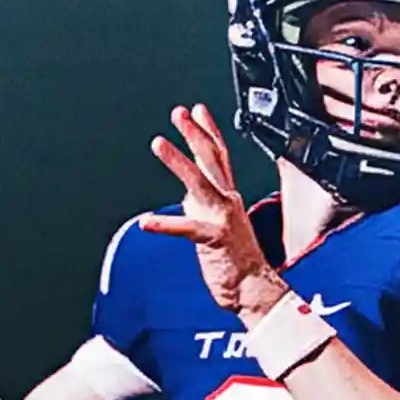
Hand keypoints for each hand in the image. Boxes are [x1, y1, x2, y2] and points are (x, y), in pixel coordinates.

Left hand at [139, 104, 286, 323]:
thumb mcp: (218, 224)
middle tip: (179, 113)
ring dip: (178, 161)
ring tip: (159, 143)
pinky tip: (147, 222)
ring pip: (199, 183)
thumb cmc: (236, 262)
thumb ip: (203, 205)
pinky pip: (187, 229)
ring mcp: (221, 219)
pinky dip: (165, 225)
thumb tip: (187, 192)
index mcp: (228, 198)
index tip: (197, 110)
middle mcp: (227, 203)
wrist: (253, 289)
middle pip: (212, 160)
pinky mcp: (214, 239)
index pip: (219, 157)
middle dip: (195, 133)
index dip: (209, 131)